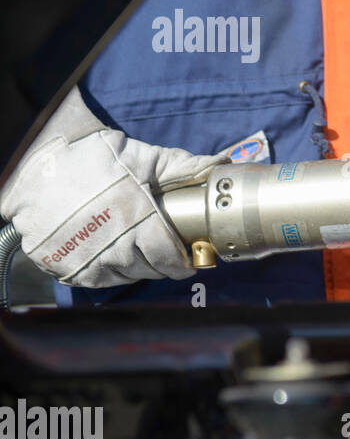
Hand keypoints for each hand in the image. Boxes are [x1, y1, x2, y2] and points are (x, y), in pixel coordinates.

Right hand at [0, 88, 227, 286]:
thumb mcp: (144, 159)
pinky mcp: (64, 267)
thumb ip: (184, 167)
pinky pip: (96, 280)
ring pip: (124, 277)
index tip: (189, 260)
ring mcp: (86, 259)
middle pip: (149, 270)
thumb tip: (221, 166)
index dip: (182, 263)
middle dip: (162, 264)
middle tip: (165, 252)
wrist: (39, 166)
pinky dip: (109, 271)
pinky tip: (113, 254)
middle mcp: (112, 245)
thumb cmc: (96, 160)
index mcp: (137, 220)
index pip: (169, 258)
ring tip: (138, 249)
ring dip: (136, 268)